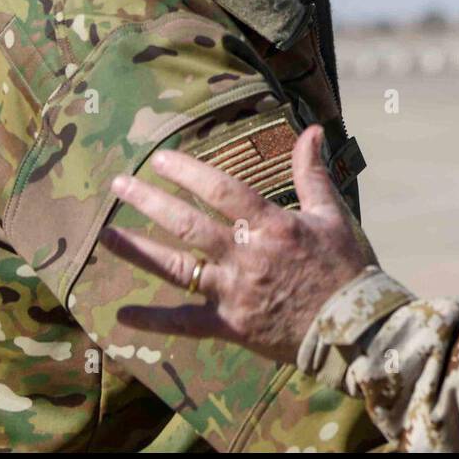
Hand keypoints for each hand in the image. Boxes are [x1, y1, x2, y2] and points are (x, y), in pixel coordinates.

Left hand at [99, 125, 376, 364]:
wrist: (353, 327)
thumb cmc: (345, 266)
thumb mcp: (332, 214)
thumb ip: (312, 173)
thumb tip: (311, 130)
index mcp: (273, 225)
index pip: (222, 190)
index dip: (188, 172)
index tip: (160, 159)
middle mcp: (247, 256)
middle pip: (188, 224)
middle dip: (150, 202)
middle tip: (118, 185)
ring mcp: (235, 293)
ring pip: (177, 268)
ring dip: (139, 250)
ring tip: (104, 235)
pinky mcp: (230, 326)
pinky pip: (185, 323)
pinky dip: (154, 320)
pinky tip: (121, 314)